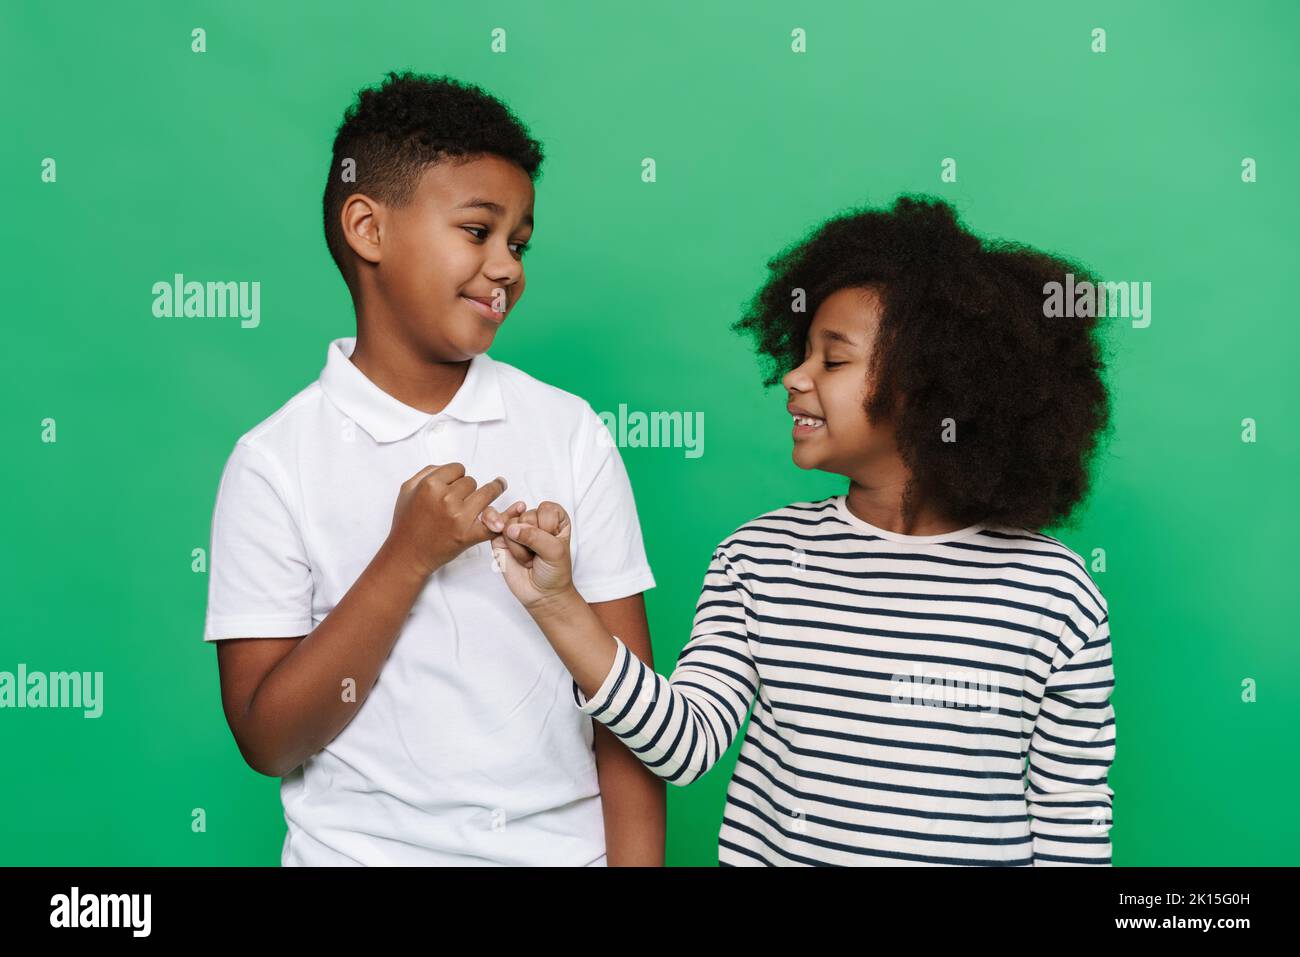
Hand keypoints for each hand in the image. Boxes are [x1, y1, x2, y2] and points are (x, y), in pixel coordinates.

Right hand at [386, 463, 509, 577]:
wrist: (407, 554)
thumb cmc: (406, 522)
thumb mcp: (407, 489)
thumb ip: (427, 472)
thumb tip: (448, 467)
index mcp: (430, 485)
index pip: (458, 468)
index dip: (457, 476)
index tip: (454, 485)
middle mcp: (446, 499)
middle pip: (472, 481)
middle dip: (468, 487)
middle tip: (461, 498)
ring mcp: (459, 518)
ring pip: (486, 494)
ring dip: (492, 491)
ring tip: (499, 486)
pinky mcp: (468, 535)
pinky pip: (494, 522)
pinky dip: (507, 516)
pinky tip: (518, 506)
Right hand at [488, 501, 575, 609]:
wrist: (542, 594)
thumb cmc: (555, 571)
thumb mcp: (555, 551)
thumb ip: (535, 536)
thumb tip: (511, 529)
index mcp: (554, 517)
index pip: (547, 509)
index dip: (549, 528)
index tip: (554, 543)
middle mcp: (535, 519)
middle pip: (527, 515)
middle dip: (533, 539)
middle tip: (538, 554)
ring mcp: (516, 529)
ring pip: (510, 524)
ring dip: (520, 546)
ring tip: (528, 557)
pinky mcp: (500, 539)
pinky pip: (496, 531)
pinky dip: (505, 541)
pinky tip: (511, 547)